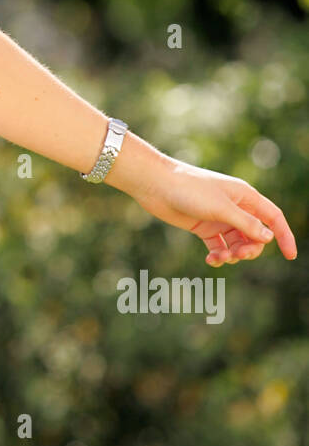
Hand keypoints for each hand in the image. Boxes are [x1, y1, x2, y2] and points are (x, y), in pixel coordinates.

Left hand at [128, 159, 297, 266]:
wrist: (156, 185)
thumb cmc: (190, 190)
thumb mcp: (221, 208)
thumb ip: (246, 224)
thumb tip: (268, 237)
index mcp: (245, 196)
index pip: (273, 218)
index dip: (284, 236)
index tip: (290, 256)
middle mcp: (235, 207)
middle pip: (255, 235)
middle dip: (251, 249)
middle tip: (237, 256)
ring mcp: (219, 218)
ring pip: (237, 243)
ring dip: (233, 254)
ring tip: (220, 258)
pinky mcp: (203, 227)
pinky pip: (219, 246)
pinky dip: (218, 255)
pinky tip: (211, 260)